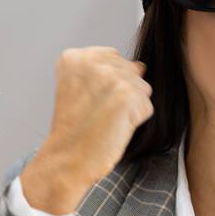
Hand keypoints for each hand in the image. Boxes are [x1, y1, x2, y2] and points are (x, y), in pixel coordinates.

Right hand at [19, 47, 153, 214]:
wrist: (68, 159)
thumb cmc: (75, 129)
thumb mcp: (79, 88)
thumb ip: (105, 69)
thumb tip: (141, 66)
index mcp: (75, 56)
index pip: (114, 58)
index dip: (108, 85)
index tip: (90, 101)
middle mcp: (92, 61)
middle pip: (131, 71)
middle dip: (121, 94)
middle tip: (98, 113)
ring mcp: (110, 77)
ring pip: (142, 88)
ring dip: (130, 108)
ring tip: (106, 120)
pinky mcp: (127, 95)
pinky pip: (147, 106)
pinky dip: (135, 121)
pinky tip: (114, 128)